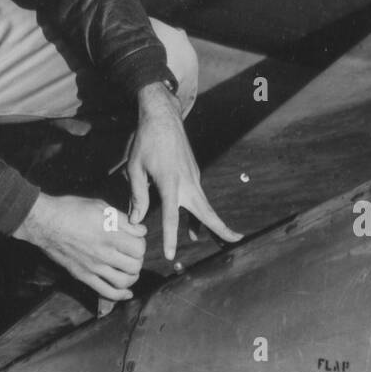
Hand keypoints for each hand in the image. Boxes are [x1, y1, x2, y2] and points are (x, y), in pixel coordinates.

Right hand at [13, 193, 146, 301]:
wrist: (45, 223)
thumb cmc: (71, 210)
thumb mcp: (100, 206)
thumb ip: (123, 220)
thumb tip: (141, 230)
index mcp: (109, 234)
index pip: (139, 248)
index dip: (140, 243)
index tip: (135, 238)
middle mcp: (103, 254)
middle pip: (135, 266)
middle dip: (138, 259)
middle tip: (131, 252)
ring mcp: (93, 267)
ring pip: (124, 282)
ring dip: (132, 276)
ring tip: (129, 268)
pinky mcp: (83, 276)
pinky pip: (106, 292)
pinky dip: (120, 295)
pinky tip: (127, 292)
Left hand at [128, 82, 242, 260]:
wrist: (163, 116)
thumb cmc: (146, 141)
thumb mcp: (135, 168)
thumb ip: (137, 196)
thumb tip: (136, 220)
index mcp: (170, 182)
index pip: (171, 216)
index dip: (170, 237)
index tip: (171, 255)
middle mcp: (187, 182)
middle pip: (206, 211)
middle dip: (221, 229)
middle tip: (235, 243)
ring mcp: (193, 176)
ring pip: (204, 206)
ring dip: (210, 224)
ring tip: (215, 241)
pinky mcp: (193, 173)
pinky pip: (198, 197)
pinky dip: (199, 212)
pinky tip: (194, 224)